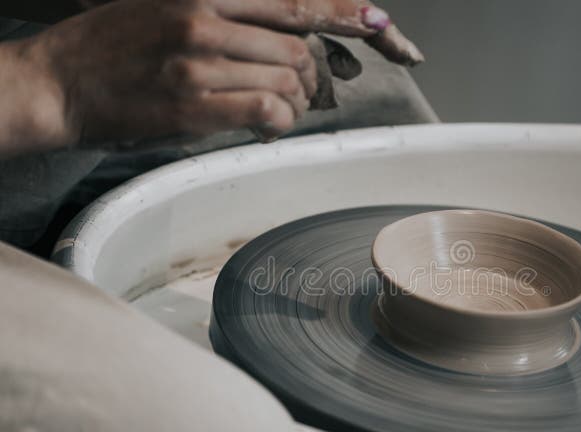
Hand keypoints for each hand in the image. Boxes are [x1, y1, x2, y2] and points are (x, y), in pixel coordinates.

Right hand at [5, 0, 388, 149]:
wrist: (59, 83)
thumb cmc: (111, 46)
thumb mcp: (165, 5)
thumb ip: (224, 13)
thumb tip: (280, 36)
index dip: (341, 11)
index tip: (376, 21)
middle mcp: (204, 19)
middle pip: (297, 47)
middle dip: (314, 77)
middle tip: (305, 93)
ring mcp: (198, 63)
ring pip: (286, 81)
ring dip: (296, 104)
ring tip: (280, 113)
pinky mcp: (191, 105)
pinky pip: (266, 109)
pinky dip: (279, 121)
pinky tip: (268, 126)